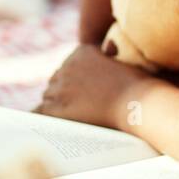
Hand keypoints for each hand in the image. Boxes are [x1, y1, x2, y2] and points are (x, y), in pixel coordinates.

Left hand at [33, 42, 148, 129]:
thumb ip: (106, 61)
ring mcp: (61, 86)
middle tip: (75, 107)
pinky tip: (54, 125)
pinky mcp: (57, 106)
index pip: (67, 67)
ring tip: (70, 117)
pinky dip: (47, 118)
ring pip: (49, 96)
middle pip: (56, 80)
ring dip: (56, 105)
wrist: (136, 102)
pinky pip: (42, 112)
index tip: (81, 92)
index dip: (73, 82)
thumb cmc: (136, 87)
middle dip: (64, 93)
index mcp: (81, 52)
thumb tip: (104, 58)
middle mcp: (67, 65)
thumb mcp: (121, 64)